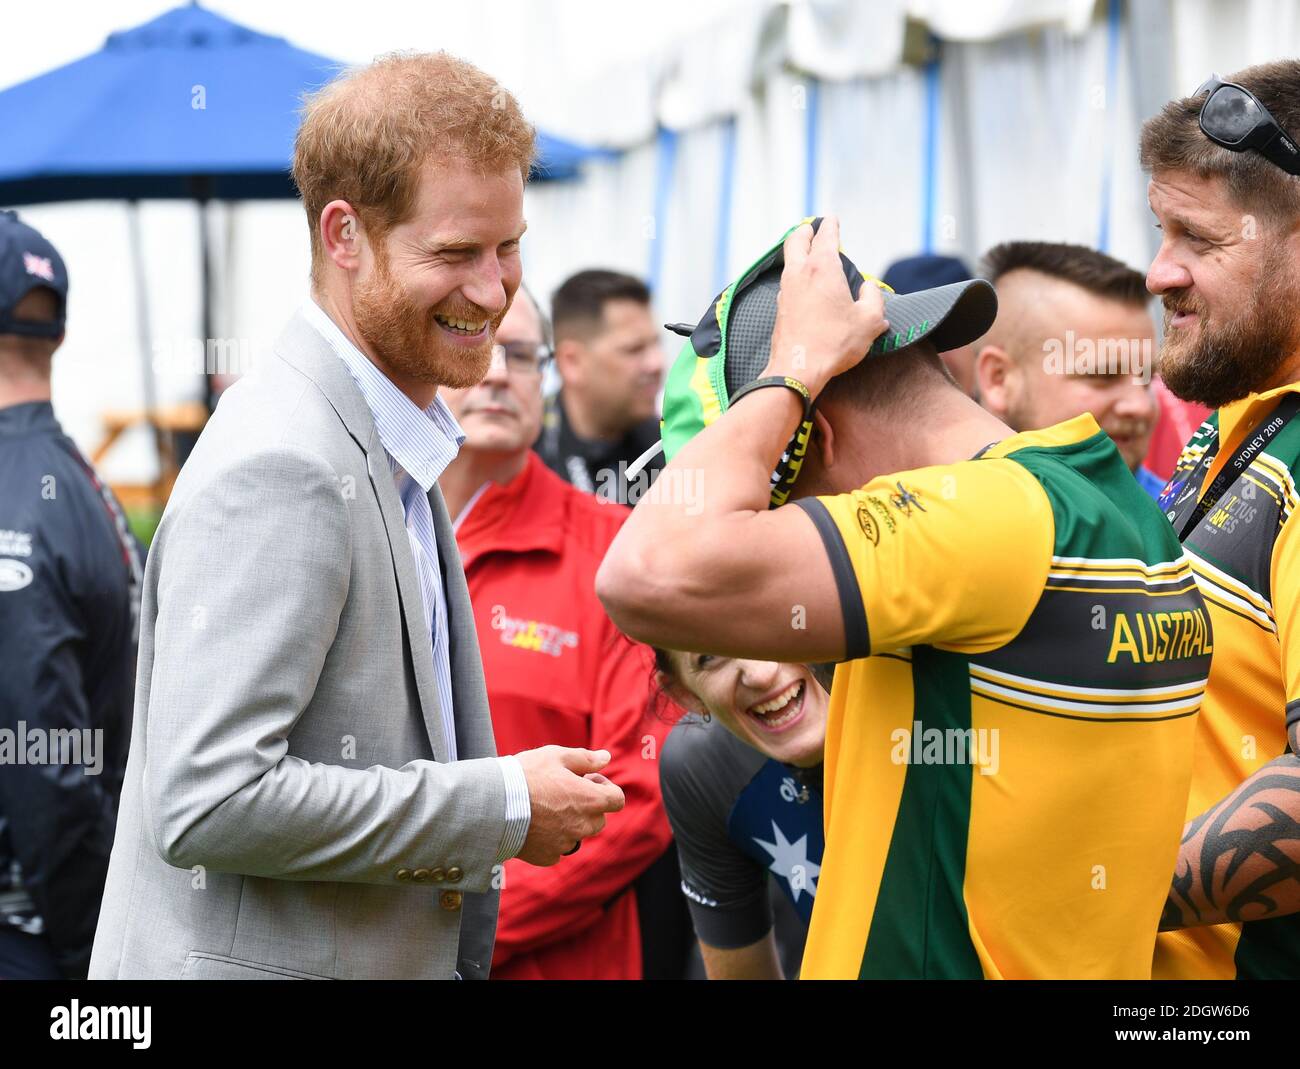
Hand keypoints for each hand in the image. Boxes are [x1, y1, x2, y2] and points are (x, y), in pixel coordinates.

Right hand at [513, 746, 624, 865]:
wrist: (494, 804)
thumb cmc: (527, 775)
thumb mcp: (556, 756)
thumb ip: (585, 758)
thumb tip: (606, 757)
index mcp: (591, 800)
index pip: (617, 800)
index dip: (605, 788)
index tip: (587, 780)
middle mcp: (583, 825)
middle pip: (599, 819)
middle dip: (588, 806)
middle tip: (564, 792)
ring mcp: (566, 843)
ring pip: (578, 834)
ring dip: (570, 823)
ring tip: (546, 808)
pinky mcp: (548, 857)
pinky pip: (557, 849)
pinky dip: (551, 839)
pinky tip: (535, 825)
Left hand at [766, 216, 888, 395]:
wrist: (797, 370)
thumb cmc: (834, 344)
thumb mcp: (869, 321)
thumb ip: (874, 299)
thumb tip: (868, 289)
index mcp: (822, 268)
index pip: (825, 236)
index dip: (830, 225)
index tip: (832, 219)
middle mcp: (799, 274)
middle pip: (796, 240)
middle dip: (805, 230)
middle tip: (811, 227)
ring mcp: (785, 291)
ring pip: (789, 261)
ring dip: (797, 252)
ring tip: (806, 253)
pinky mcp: (779, 309)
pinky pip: (786, 283)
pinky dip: (794, 276)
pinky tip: (801, 285)